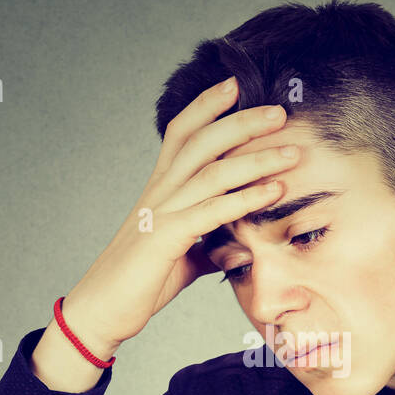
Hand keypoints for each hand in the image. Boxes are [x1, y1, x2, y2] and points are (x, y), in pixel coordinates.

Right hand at [65, 78, 299, 349]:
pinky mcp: (165, 239)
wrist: (102, 310)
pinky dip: (245, 199)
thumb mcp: (185, 258)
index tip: (235, 84)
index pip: (182, 133)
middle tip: (280, 111)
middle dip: (242, 121)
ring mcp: (160, 212)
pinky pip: (211, 211)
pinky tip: (274, 191)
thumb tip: (240, 246)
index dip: (207, 105)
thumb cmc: (141, 283)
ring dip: (256, 159)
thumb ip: (212, 245)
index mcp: (160, 188)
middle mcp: (159, 192)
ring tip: (292, 152)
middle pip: (202, 141)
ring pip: (211, 172)